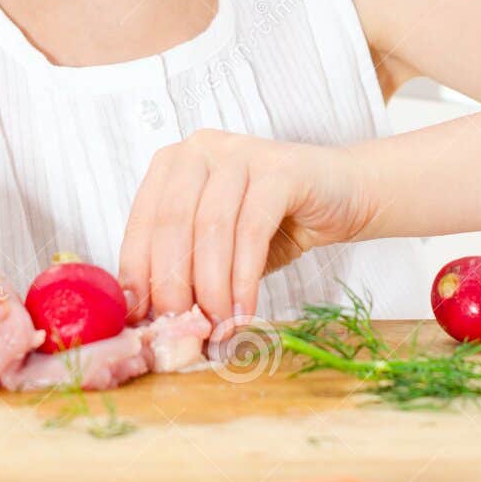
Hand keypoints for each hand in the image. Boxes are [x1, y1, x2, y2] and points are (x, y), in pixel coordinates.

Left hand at [117, 129, 373, 324]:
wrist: (343, 194)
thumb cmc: (273, 224)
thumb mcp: (218, 247)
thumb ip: (186, 268)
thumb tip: (151, 320)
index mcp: (173, 164)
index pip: (143, 221)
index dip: (137, 272)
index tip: (139, 317)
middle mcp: (199, 149)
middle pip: (172, 223)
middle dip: (174, 285)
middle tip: (184, 331)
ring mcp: (239, 152)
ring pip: (212, 228)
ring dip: (212, 288)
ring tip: (219, 326)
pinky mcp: (279, 169)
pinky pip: (252, 229)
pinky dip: (244, 277)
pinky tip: (245, 310)